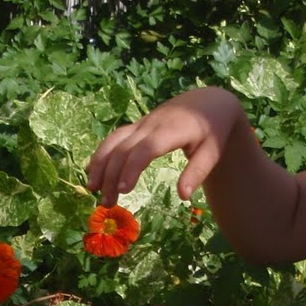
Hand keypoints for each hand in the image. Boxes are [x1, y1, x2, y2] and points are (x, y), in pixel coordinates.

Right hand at [87, 87, 246, 205]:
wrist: (208, 101)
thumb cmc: (213, 130)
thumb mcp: (212, 152)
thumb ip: (197, 172)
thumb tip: (183, 196)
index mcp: (172, 130)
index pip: (146, 149)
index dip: (132, 167)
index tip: (124, 190)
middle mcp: (152, 125)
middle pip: (124, 148)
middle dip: (111, 175)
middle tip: (108, 203)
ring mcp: (142, 123)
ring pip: (114, 140)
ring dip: (100, 164)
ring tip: (93, 189)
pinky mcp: (137, 126)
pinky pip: (114, 138)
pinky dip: (101, 154)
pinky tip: (93, 172)